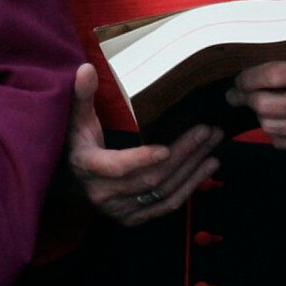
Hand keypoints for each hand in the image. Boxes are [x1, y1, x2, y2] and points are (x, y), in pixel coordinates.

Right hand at [64, 62, 220, 227]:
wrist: (72, 181)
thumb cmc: (77, 142)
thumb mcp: (76, 118)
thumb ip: (82, 94)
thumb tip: (86, 68)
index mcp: (89, 167)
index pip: (118, 166)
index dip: (142, 159)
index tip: (166, 147)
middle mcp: (104, 195)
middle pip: (150, 178)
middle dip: (182, 154)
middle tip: (206, 130)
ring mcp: (121, 210)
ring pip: (163, 192)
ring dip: (192, 169)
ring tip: (213, 144)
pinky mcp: (135, 218)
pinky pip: (167, 205)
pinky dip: (190, 186)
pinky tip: (208, 166)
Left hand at [229, 10, 285, 151]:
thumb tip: (258, 17)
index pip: (272, 76)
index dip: (247, 77)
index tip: (239, 74)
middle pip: (268, 107)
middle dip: (247, 98)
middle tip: (238, 91)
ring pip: (276, 129)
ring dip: (259, 116)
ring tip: (254, 103)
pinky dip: (276, 133)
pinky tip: (275, 118)